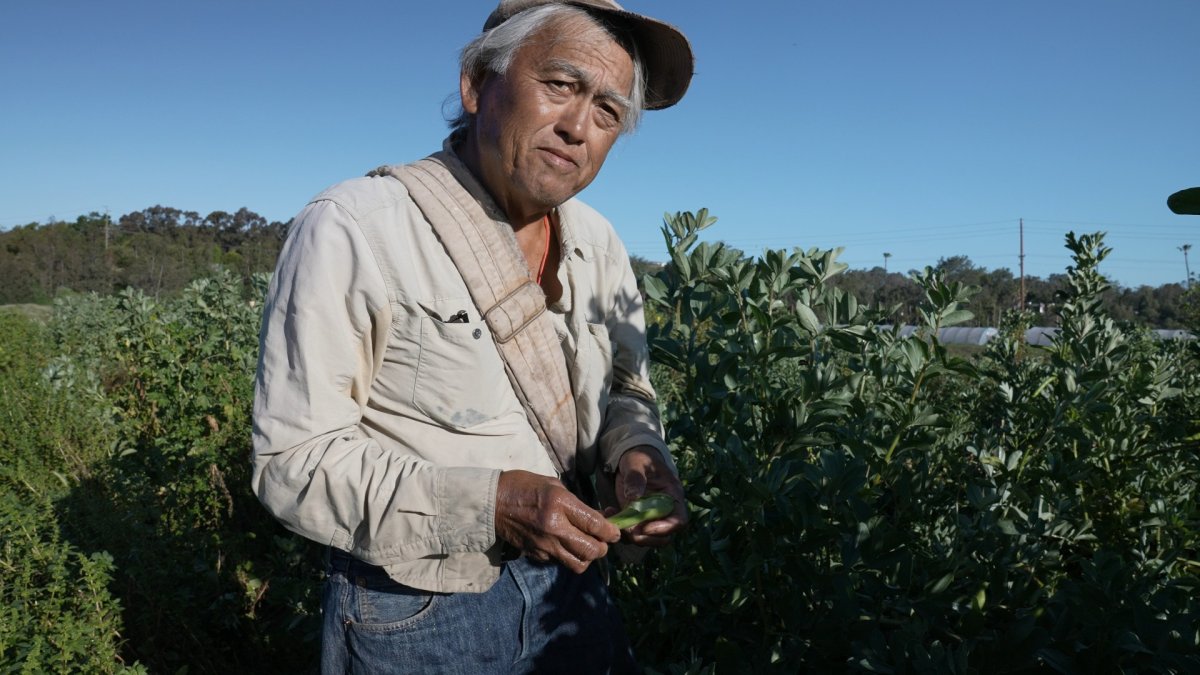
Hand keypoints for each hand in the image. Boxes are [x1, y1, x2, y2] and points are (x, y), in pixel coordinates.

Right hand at [495, 470, 619, 573]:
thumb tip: (598, 518)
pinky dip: (568, 557)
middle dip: (603, 547)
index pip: (595, 525)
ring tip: (586, 547)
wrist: (492, 502)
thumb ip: (577, 504)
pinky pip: (561, 562)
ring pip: (578, 564)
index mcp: (560, 504)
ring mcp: (545, 544)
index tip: (616, 532)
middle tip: (603, 541)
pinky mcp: (536, 554)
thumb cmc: (524, 486)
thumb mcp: (554, 485)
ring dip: (588, 558)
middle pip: (592, 550)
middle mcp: (555, 527)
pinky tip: (566, 546)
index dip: (612, 531)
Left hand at [612, 446, 687, 546]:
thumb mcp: (637, 462)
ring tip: (614, 519)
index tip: (646, 527)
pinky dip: (619, 529)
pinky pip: (631, 532)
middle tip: (627, 531)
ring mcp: (650, 518)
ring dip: (630, 536)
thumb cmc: (640, 458)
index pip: (679, 520)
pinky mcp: (636, 520)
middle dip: (646, 538)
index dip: (665, 528)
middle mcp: (665, 511)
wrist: (632, 461)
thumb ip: (636, 477)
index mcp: (673, 496)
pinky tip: (609, 513)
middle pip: (664, 537)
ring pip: (647, 538)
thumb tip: (634, 496)